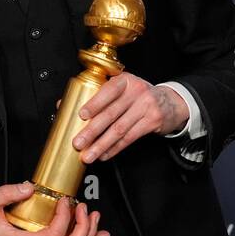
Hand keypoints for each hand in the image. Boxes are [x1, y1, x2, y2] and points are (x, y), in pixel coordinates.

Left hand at [73, 74, 188, 162]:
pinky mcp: (152, 121)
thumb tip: (63, 104)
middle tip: (78, 142)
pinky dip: (115, 148)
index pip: (108, 91)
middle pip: (111, 114)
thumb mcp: (121, 88)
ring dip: (101, 144)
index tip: (81, 115)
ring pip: (119, 129)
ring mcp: (146, 106)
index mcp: (125, 80)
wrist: (170, 101)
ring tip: (89, 155)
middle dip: (92, 131)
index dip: (94, 103)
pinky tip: (104, 154)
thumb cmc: (138, 95)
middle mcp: (136, 91)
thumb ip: (95, 95)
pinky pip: (130, 138)